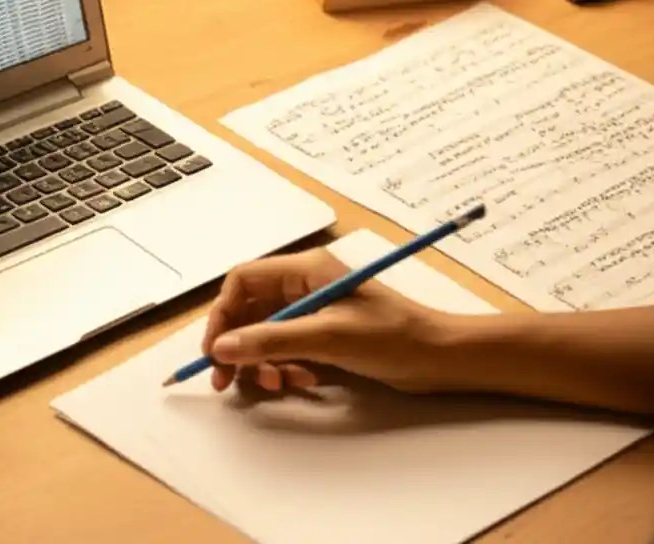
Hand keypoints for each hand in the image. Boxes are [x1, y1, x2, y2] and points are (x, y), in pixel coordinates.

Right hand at [201, 248, 462, 393]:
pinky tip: (302, 381)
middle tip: (228, 382)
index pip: (244, 281)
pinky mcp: (324, 338)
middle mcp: (304, 287)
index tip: (216, 350)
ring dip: (262, 362)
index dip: (223, 314)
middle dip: (238, 346)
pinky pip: (286, 352)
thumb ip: (272, 340)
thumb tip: (222, 348)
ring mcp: (314, 313)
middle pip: (249, 312)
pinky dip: (284, 368)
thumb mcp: (328, 336)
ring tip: (277, 384)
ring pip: (265, 336)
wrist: (437, 358)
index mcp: (305, 270)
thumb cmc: (391, 336)